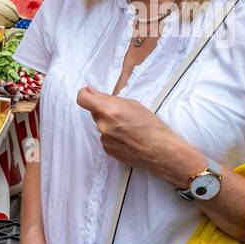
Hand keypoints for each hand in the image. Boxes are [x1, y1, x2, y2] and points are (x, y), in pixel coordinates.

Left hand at [76, 86, 194, 183]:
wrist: (161, 152)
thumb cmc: (152, 127)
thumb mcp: (134, 104)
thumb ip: (109, 98)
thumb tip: (92, 92)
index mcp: (109, 111)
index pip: (83, 99)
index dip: (85, 94)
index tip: (90, 93)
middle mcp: (103, 126)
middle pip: (94, 112)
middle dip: (104, 109)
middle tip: (122, 112)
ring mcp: (104, 139)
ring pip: (101, 125)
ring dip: (110, 123)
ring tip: (129, 127)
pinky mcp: (107, 150)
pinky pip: (105, 137)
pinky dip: (113, 135)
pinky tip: (128, 137)